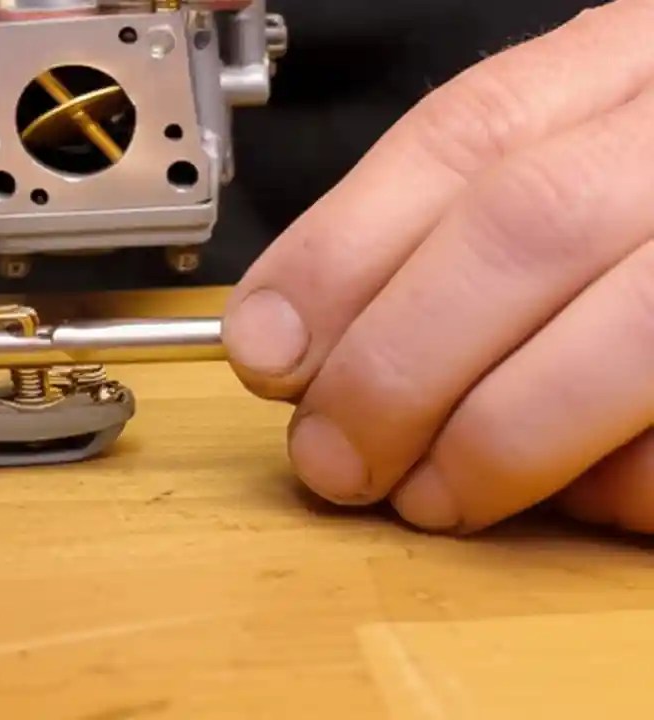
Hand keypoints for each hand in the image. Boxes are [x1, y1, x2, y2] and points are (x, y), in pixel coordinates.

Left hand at [222, 0, 653, 534]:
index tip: (265, 350)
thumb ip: (439, 235)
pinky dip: (618, 484)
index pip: (464, 136)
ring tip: (431, 495)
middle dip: (400, 365)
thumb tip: (288, 343)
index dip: (341, 253)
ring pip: (626, 336)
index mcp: (632, 67)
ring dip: (496, 441)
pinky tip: (574, 491)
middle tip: (334, 456)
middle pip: (527, 227)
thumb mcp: (564, 167)